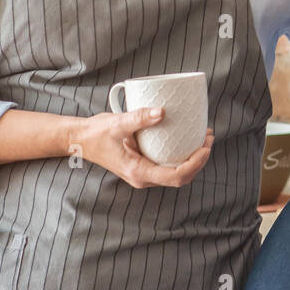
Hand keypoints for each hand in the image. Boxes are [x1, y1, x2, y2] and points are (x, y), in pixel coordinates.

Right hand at [73, 109, 214, 187]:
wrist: (81, 139)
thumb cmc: (95, 134)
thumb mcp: (116, 124)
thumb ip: (138, 118)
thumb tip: (162, 111)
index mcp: (138, 172)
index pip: (175, 176)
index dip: (194, 164)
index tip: (205, 147)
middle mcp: (143, 177)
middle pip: (180, 177)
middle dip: (199, 160)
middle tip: (208, 137)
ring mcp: (144, 173)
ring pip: (176, 172)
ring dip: (193, 158)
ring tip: (204, 136)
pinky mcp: (145, 164)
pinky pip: (169, 164)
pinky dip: (183, 154)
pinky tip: (188, 138)